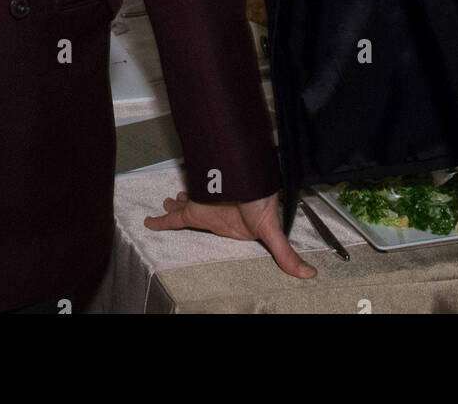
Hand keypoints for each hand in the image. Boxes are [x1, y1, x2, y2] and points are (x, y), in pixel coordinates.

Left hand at [144, 190, 316, 278]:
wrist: (245, 184)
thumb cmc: (260, 201)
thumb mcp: (273, 232)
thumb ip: (286, 254)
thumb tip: (309, 274)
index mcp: (236, 224)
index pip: (222, 224)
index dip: (215, 219)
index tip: (212, 215)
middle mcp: (218, 216)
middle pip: (200, 213)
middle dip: (190, 206)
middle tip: (176, 202)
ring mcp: (204, 211)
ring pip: (185, 211)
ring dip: (176, 207)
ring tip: (167, 202)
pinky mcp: (192, 211)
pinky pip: (172, 221)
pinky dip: (159, 222)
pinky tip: (148, 223)